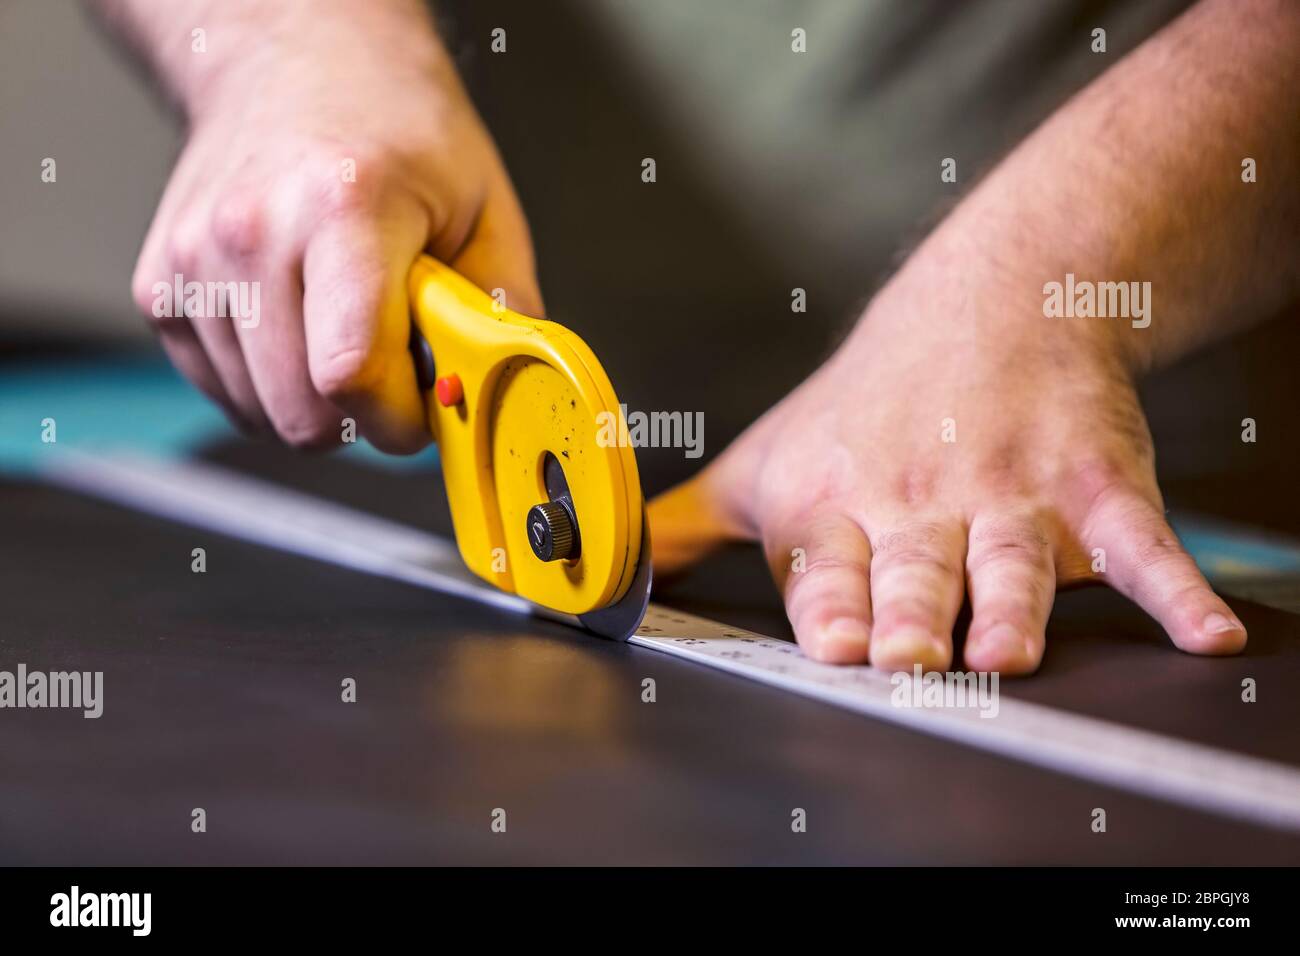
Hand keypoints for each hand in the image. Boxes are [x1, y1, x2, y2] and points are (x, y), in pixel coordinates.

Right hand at [131, 11, 539, 449]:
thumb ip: (501, 311)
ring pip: (260, 414)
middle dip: (363, 418)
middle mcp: (252, 233)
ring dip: (316, 403)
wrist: (297, 58)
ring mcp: (195, 260)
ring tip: (345, 329)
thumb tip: (506, 394)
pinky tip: (300, 326)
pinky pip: (222, 391)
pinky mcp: (160, 285)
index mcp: (342, 209)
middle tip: (393, 370)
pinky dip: (270, 384)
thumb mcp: (483, 207)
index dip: (398, 417)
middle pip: (302, 413)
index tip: (423, 406)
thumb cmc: (395, 128)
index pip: (351, 373)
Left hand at [649, 251, 1246, 673]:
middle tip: (912, 653)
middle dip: (914, 615)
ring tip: (1010, 643)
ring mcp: (1011, 494)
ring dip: (1014, 603)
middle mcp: (921, 502)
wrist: (988, 303)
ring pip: (1014, 562)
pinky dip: (1173, 587)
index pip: (828, 568)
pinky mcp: (1092, 486)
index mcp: (838, 504)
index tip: (832, 642)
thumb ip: (683, 526)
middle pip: (917, 571)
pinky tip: (1204, 631)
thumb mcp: (763, 459)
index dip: (830, 605)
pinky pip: (1137, 545)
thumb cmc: (865, 401)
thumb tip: (605, 575)